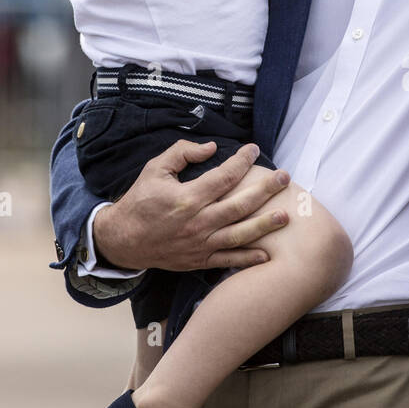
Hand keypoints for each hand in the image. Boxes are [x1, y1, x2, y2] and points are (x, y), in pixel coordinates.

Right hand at [91, 140, 290, 271]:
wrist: (122, 240)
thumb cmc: (140, 202)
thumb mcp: (154, 169)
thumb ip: (182, 153)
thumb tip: (211, 147)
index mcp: (188, 198)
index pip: (224, 176)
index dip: (242, 161)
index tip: (254, 150)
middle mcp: (198, 222)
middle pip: (239, 205)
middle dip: (265, 191)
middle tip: (285, 178)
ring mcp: (200, 244)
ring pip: (239, 235)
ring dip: (264, 226)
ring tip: (285, 216)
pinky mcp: (199, 260)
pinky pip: (227, 260)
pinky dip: (248, 259)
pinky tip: (267, 254)